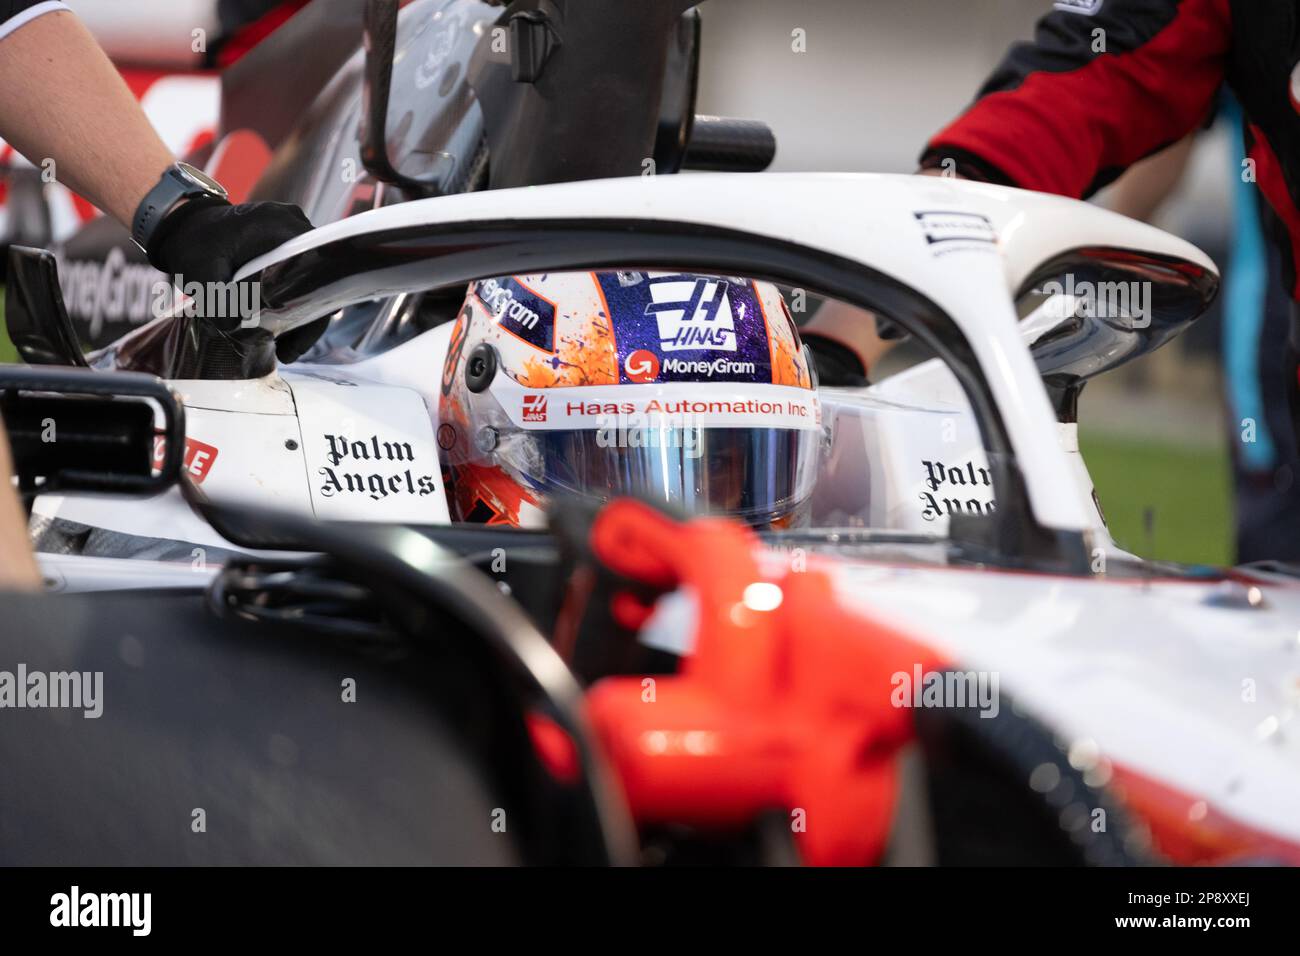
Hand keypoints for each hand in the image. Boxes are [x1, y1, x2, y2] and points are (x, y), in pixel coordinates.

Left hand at [149, 200, 312, 331]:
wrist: (181, 222)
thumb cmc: (191, 242)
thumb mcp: (199, 272)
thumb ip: (215, 300)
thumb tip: (233, 327)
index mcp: (283, 228)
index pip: (317, 277)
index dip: (311, 316)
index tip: (290, 345)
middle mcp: (296, 225)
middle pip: (318, 281)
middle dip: (305, 321)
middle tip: (286, 351)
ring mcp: (293, 231)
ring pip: (310, 280)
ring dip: (299, 312)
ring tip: (281, 344)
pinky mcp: (285, 240)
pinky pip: (299, 274)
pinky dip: (291, 299)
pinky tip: (277, 323)